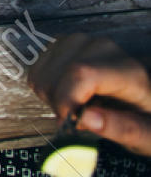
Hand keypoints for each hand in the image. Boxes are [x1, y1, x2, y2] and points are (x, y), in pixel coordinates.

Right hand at [29, 33, 150, 156]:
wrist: (141, 99)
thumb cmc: (145, 118)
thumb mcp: (146, 134)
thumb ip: (121, 128)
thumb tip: (84, 118)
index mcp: (130, 72)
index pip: (82, 73)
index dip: (67, 99)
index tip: (69, 122)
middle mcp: (105, 48)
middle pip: (59, 73)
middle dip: (59, 103)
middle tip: (79, 118)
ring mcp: (82, 41)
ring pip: (43, 70)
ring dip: (50, 95)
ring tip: (75, 105)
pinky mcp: (65, 42)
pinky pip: (37, 66)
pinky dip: (44, 85)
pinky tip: (65, 92)